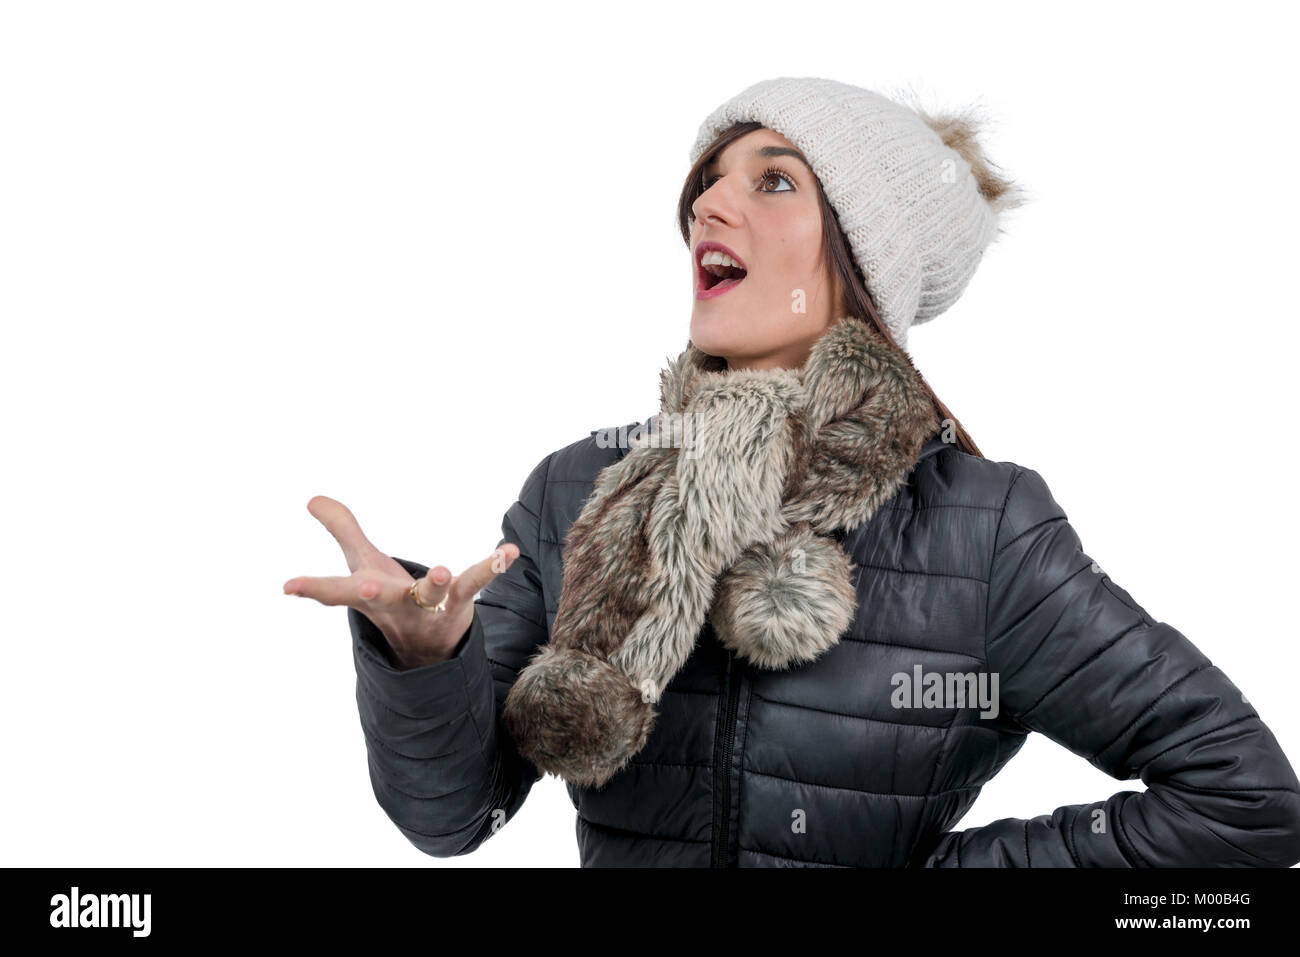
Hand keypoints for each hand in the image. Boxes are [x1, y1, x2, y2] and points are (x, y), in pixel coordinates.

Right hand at [284, 495, 519, 669]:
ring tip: (444, 571)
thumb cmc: (390, 599)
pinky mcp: (460, 603)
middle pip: (380, 599)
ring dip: (435, 585)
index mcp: (368, 595)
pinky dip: (493, 567)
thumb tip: (312, 498)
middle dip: (372, 592)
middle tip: (366, 586)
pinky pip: (477, 584)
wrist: (426, 650)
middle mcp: (395, 604)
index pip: (335, 593)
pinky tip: (508, 552)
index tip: (288, 586)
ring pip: (430, 597)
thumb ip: (343, 530)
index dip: (312, 587)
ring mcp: (428, 607)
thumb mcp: (364, 563)